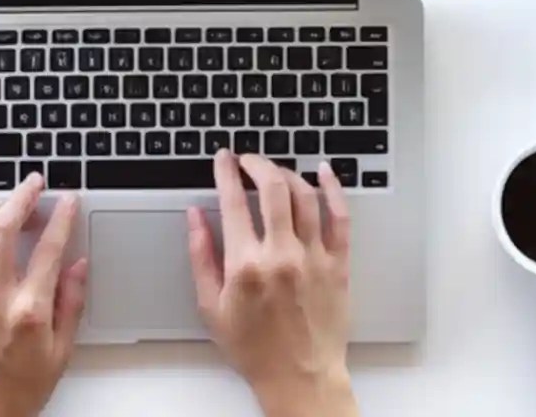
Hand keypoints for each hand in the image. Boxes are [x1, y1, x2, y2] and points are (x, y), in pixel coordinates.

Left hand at [0, 174, 87, 416]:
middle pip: (4, 230)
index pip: (49, 250)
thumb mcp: (61, 354)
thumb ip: (71, 305)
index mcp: (29, 313)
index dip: (61, 218)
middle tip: (33, 184)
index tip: (67, 201)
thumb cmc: (18, 391)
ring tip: (5, 203)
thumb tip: (78, 266)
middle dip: (21, 198)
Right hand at [187, 150, 357, 416]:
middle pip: (273, 188)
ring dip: (287, 173)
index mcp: (246, 265)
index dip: (225, 172)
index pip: (233, 201)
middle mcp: (282, 255)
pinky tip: (322, 173)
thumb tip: (195, 216)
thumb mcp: (210, 306)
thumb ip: (200, 255)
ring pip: (305, 196)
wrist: (299, 377)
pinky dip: (332, 189)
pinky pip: (340, 217)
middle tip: (247, 159)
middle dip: (257, 163)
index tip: (223, 159)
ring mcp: (314, 258)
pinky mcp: (338, 264)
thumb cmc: (253, 348)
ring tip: (275, 170)